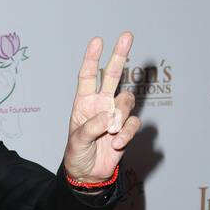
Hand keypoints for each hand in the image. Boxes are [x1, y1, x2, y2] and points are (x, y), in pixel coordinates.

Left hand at [63, 32, 139, 181]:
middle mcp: (101, 103)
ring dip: (120, 115)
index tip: (97, 41)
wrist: (88, 174)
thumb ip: (91, 127)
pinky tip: (116, 144)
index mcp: (84, 102)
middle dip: (120, 55)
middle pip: (113, 75)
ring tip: (110, 133)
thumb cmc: (77, 154)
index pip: (87, 76)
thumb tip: (110, 117)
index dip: (92, 58)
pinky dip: (126, 133)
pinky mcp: (126, 128)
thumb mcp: (77, 141)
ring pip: (127, 100)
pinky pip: (132, 123)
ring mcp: (115, 114)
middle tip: (127, 35)